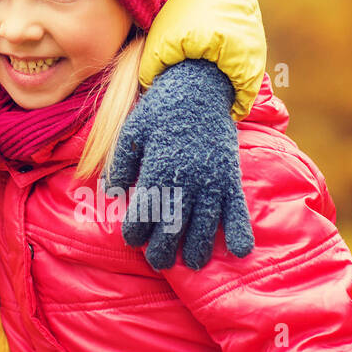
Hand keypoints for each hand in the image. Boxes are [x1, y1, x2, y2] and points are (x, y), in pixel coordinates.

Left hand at [106, 59, 254, 269]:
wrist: (199, 87)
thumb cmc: (160, 109)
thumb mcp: (132, 131)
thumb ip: (121, 163)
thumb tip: (111, 193)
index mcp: (158, 169)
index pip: (144, 211)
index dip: (136, 230)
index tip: (132, 239)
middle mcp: (186, 180)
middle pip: (173, 225)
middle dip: (164, 248)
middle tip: (158, 263)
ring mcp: (212, 180)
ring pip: (205, 224)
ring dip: (199, 248)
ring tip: (193, 265)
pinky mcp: (231, 176)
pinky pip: (237, 209)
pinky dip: (240, 231)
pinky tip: (240, 252)